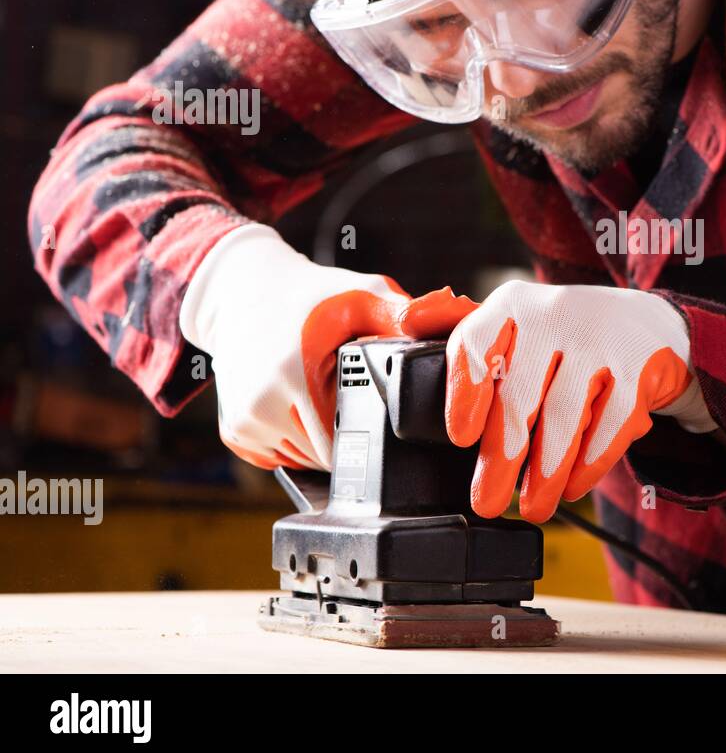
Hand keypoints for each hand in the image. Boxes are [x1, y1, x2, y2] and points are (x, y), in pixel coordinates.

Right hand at [180, 223, 474, 470]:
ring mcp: (244, 425)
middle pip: (330, 458)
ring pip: (307, 461)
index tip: (390, 413)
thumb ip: (410, 314)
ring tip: (332, 396)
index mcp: (293, 374)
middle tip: (362, 397)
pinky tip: (306, 405)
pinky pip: (284, 457)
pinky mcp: (235, 434)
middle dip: (357, 438)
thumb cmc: (312, 295)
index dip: (379, 434)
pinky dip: (302, 440)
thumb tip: (462, 320)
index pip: (351, 441)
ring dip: (329, 442)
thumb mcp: (365, 294)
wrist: (241, 291)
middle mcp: (261, 406)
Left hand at [400, 280, 716, 521]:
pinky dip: (590, 463)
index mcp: (513, 305)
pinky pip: (611, 424)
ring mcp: (600, 339)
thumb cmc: (566, 338)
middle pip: (520, 391)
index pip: (477, 341)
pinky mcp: (639, 367)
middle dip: (502, 456)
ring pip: (566, 415)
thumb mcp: (515, 327)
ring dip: (546, 471)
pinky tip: (574, 487)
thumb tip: (408, 320)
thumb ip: (462, 328)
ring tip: (533, 507)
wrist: (649, 328)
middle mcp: (555, 314)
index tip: (460, 437)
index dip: (465, 391)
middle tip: (485, 501)